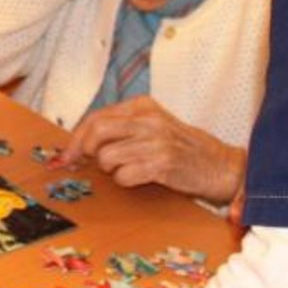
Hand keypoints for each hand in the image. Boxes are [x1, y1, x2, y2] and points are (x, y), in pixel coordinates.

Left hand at [60, 96, 245, 205]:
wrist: (221, 165)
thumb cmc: (182, 148)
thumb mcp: (152, 126)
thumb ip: (120, 128)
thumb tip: (78, 145)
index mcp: (143, 106)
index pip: (96, 117)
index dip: (76, 138)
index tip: (66, 156)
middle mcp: (148, 119)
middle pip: (96, 132)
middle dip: (85, 152)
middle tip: (91, 163)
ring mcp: (156, 140)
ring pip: (107, 157)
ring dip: (111, 170)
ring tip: (129, 169)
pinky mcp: (162, 163)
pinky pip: (124, 176)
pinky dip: (126, 181)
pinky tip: (141, 178)